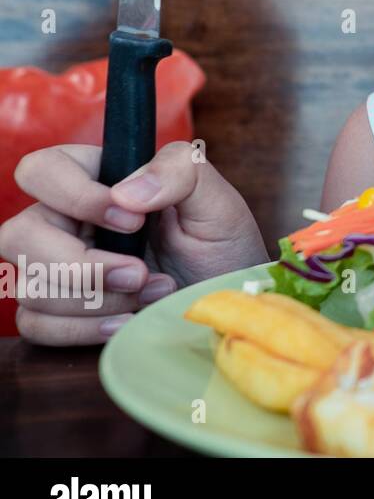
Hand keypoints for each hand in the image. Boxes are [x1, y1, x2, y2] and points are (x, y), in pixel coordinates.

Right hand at [0, 141, 267, 344]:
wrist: (228, 302)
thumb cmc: (221, 246)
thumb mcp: (218, 202)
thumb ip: (180, 174)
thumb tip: (126, 193)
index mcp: (98, 180)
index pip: (42, 170)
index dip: (76, 196)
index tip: (133, 220)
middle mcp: (67, 220)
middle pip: (18, 235)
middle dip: (79, 265)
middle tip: (138, 274)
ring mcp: (57, 267)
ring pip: (27, 284)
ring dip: (93, 300)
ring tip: (151, 292)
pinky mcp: (59, 311)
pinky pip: (35, 323)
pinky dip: (81, 328)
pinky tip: (126, 322)